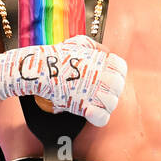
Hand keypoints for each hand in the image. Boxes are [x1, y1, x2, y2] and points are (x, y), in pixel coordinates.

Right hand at [0, 35, 127, 126]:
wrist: (39, 69)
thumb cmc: (57, 55)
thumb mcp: (79, 43)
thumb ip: (95, 47)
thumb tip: (106, 53)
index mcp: (102, 60)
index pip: (121, 68)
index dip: (115, 73)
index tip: (105, 76)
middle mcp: (102, 75)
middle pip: (118, 86)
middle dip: (110, 89)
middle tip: (98, 90)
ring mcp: (94, 91)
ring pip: (112, 103)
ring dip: (104, 104)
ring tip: (91, 100)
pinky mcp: (84, 106)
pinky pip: (102, 117)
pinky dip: (97, 117)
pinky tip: (89, 111)